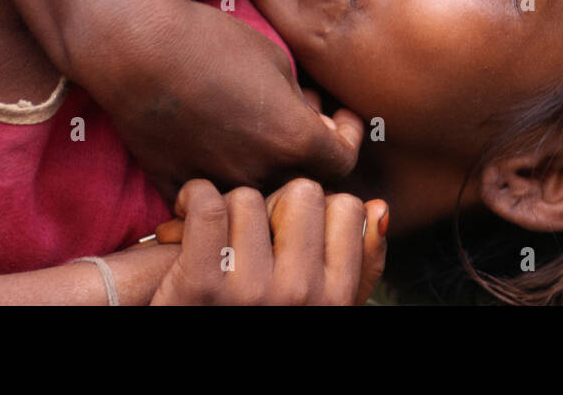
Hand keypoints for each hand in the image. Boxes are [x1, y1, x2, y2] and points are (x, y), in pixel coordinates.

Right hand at [62, 0, 363, 199]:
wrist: (136, 50)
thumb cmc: (211, 43)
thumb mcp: (277, 60)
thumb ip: (303, 105)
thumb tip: (314, 123)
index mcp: (295, 141)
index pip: (343, 163)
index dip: (348, 137)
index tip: (339, 116)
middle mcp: (261, 174)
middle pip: (305, 187)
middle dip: (312, 157)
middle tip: (303, 124)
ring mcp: (219, 187)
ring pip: (260, 197)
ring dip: (269, 171)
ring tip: (259, 135)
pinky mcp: (178, 188)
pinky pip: (214, 200)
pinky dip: (223, 179)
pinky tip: (217, 146)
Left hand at [150, 179, 387, 304]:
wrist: (197, 369)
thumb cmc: (261, 323)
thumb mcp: (321, 311)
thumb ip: (359, 265)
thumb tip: (377, 208)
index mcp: (336, 299)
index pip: (347, 207)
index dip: (316, 212)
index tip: (291, 233)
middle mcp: (301, 295)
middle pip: (302, 192)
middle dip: (276, 205)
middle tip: (254, 235)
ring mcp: (251, 291)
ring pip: (249, 198)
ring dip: (229, 211)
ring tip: (218, 240)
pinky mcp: (199, 284)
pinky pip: (208, 205)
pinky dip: (192, 198)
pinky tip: (185, 214)